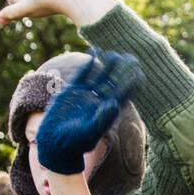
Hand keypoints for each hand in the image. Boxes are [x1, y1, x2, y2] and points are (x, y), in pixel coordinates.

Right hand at [36, 50, 144, 174]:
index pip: (123, 96)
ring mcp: (86, 95)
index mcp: (107, 113)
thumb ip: (101, 120)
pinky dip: (88, 63)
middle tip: (132, 58)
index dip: (131, 85)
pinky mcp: (72, 91)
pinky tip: (95, 50)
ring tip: (114, 53)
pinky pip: (83, 74)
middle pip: (114, 83)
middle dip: (123, 72)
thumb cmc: (74, 144)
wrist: (55, 144)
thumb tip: (114, 104)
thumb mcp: (89, 133)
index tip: (139, 72)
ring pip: (100, 76)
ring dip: (107, 65)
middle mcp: (99, 102)